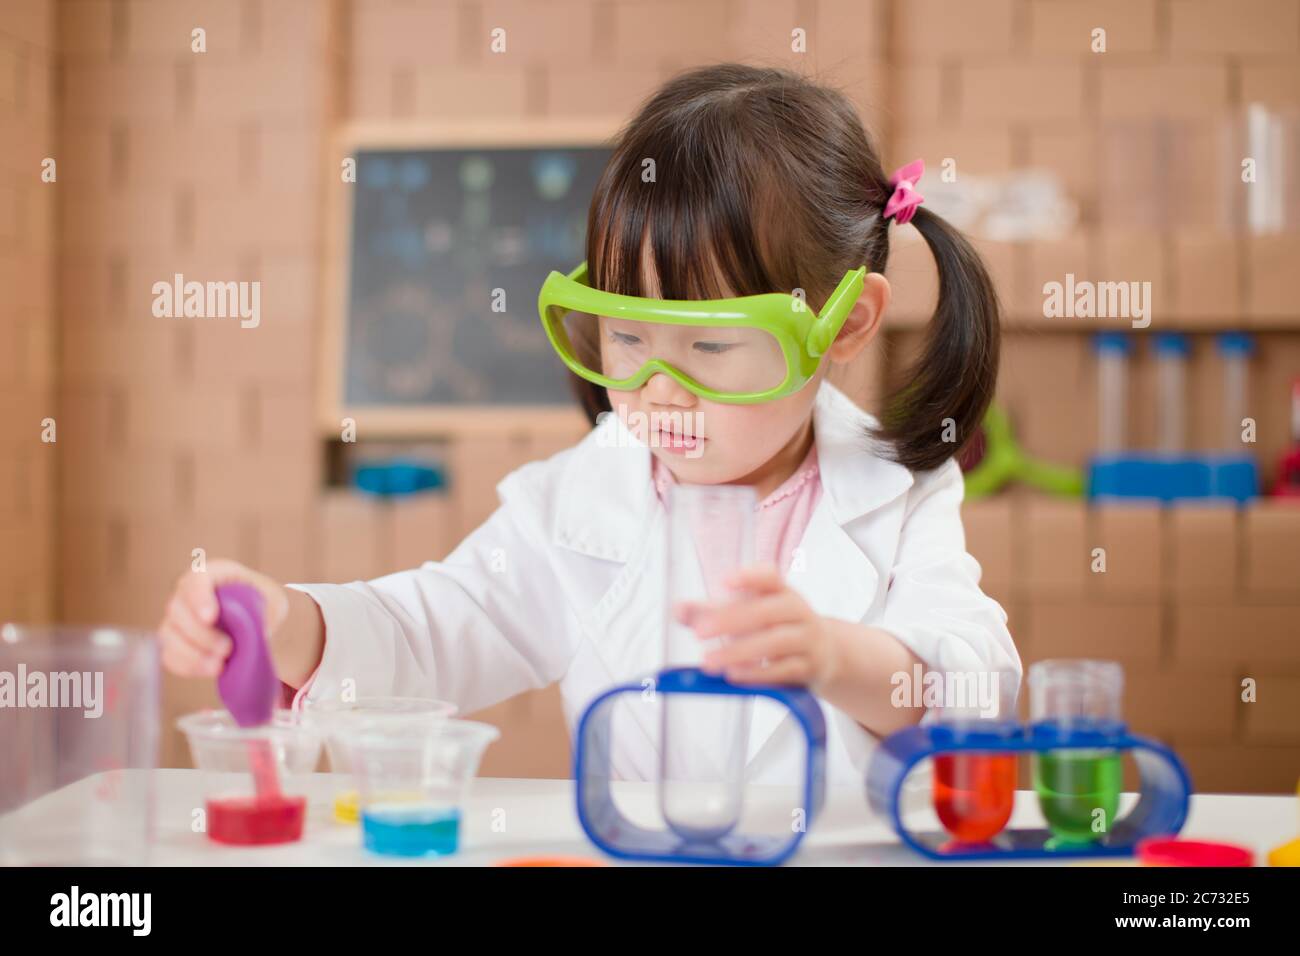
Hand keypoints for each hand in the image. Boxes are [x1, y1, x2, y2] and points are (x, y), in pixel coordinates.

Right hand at [157, 559, 288, 677]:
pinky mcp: (175, 642)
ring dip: (192, 654)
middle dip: (201, 634)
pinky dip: (187, 666)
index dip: (199, 597)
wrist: (258, 623)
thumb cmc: (265, 605)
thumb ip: (265, 611)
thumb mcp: (274, 602)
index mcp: (215, 574)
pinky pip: (169, 655)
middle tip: (228, 648)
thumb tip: (256, 630)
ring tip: (220, 665)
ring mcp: (178, 618)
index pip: (197, 578)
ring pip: (169, 634)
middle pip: (178, 609)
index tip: (210, 617)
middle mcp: (189, 592)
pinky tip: (211, 670)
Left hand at [675, 564, 839, 687]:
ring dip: (739, 651)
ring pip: (776, 642)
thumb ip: (711, 612)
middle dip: (732, 620)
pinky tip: (733, 675)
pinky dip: (758, 674)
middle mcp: (798, 611)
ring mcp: (807, 639)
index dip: (749, 577)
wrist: (826, 654)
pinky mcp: (809, 667)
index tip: (723, 583)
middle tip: (699, 631)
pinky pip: (784, 670)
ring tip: (709, 661)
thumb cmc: (775, 628)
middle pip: (768, 611)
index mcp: (781, 591)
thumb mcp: (749, 615)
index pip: (770, 576)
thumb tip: (678, 610)